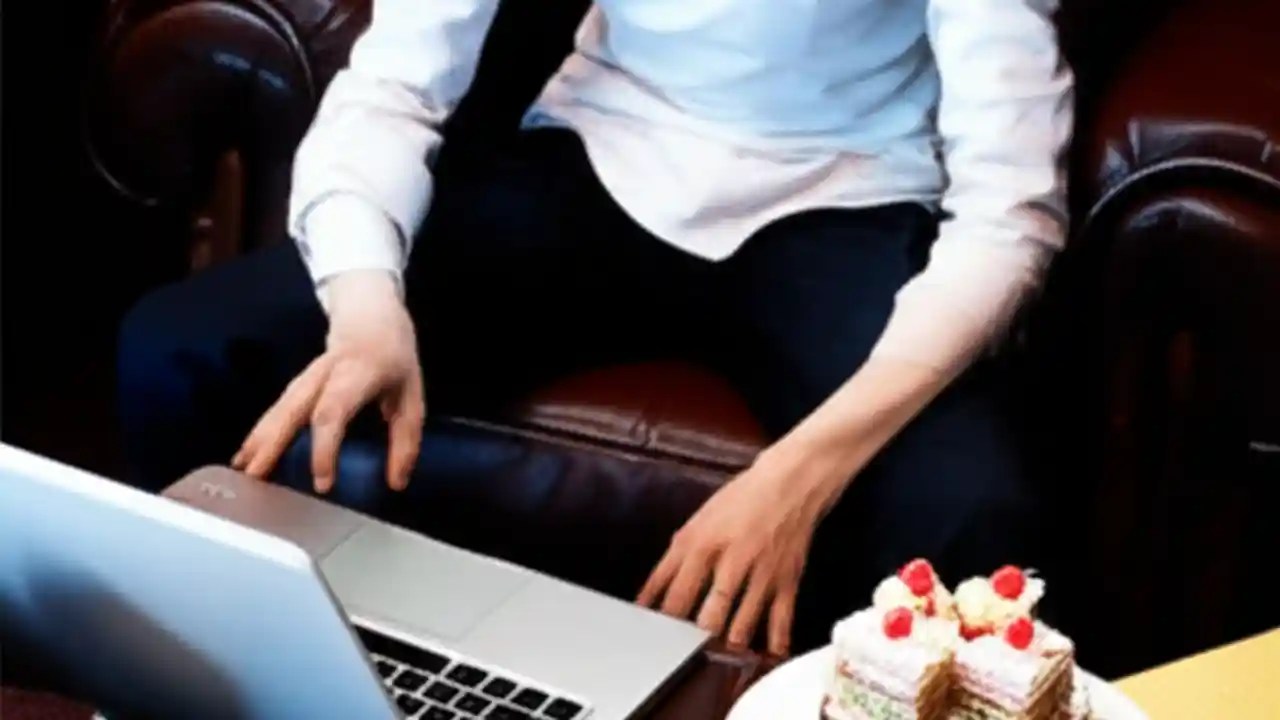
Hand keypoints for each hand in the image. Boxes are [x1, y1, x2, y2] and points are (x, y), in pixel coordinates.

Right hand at [232, 271, 424, 492]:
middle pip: (292, 409)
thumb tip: (396, 483)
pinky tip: (246, 456)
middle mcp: (325, 373)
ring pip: (279, 407)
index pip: (333, 412)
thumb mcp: (412, 396)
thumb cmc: (393, 357)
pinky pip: (277, 408)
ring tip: (242, 472)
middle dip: (272, 444)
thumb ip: (406, 439)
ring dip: (258, 439)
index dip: (324, 448)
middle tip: (257, 478)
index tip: (322, 483)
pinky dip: (260, 432)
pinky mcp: (298, 382)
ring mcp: (307, 375)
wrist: (371, 312)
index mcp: (357, 374)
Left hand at [637, 451, 843, 655]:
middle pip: (704, 613)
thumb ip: (679, 554)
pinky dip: (774, 642)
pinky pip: (779, 619)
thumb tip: (655, 590)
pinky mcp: (785, 580)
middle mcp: (728, 560)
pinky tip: (766, 656)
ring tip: (716, 658)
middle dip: (690, 639)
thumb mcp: (700, 519)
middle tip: (680, 655)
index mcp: (700, 542)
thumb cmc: (742, 498)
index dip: (656, 616)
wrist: (790, 482)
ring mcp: (759, 573)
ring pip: (740, 624)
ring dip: (726, 644)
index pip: (669, 588)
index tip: (647, 636)